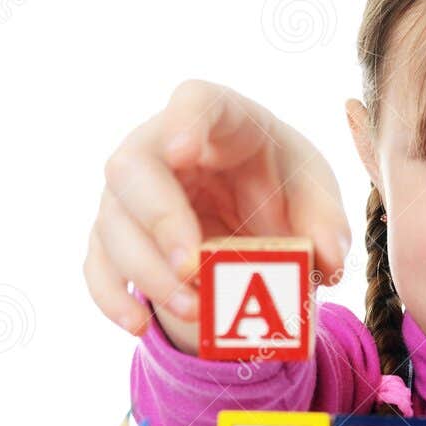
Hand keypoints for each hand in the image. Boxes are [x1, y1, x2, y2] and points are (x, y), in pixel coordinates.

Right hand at [85, 79, 352, 351]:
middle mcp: (160, 147)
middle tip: (191, 266)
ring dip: (149, 272)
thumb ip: (327, 220)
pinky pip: (98, 265)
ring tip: (192, 309)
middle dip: (159, 219)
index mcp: (220, 120)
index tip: (184, 149)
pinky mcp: (117, 237)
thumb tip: (327, 259)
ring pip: (114, 224)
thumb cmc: (279, 183)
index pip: (195, 100)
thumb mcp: (315, 192)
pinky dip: (113, 298)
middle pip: (132, 167)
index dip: (185, 121)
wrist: (250, 210)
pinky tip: (138, 324)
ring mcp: (130, 194)